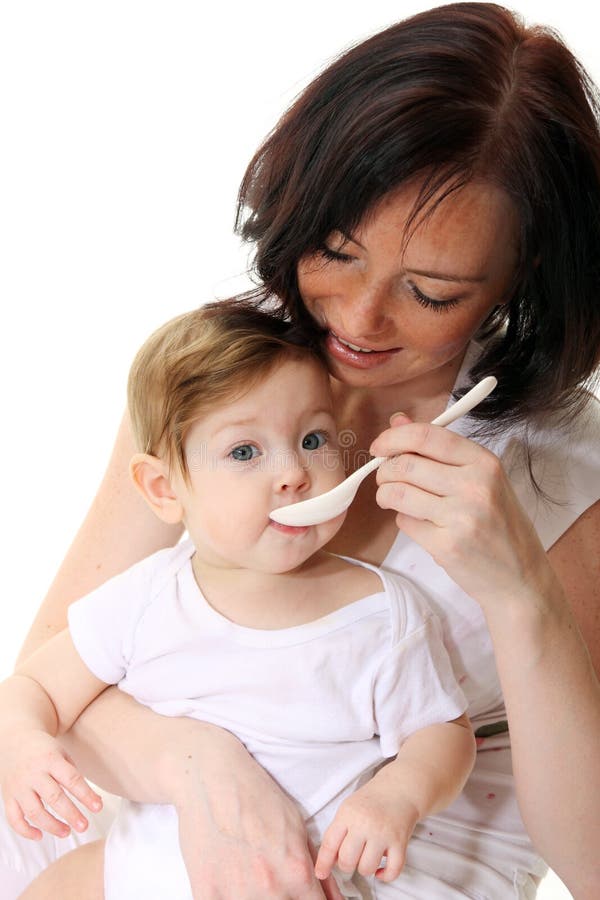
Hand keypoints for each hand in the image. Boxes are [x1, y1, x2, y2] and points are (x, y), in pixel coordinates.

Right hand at [0, 729, 102, 839]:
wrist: (14, 739)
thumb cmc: (44, 750)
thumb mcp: (62, 753)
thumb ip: (74, 775)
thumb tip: (92, 800)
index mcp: (50, 759)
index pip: (71, 779)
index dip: (86, 795)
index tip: (98, 807)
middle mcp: (33, 773)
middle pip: (54, 797)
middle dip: (70, 814)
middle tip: (84, 826)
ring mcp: (18, 786)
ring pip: (34, 811)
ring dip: (51, 826)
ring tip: (67, 832)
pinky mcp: (8, 796)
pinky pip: (14, 818)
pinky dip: (26, 831)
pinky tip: (40, 836)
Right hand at [171, 732, 343, 899]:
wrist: (212, 778)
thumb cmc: (256, 796)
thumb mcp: (297, 826)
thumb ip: (317, 868)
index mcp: (296, 873)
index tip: (305, 896)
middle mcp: (270, 889)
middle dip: (285, 898)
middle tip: (271, 876)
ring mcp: (237, 896)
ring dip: (256, 898)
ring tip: (247, 873)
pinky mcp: (206, 895)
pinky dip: (228, 897)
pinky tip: (228, 879)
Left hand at [315, 780, 418, 883]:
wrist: (400, 788)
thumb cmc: (371, 800)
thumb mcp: (349, 808)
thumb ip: (338, 831)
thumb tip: (331, 861)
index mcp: (348, 814)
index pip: (330, 843)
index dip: (323, 863)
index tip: (321, 874)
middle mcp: (364, 823)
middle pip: (347, 860)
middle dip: (346, 865)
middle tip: (352, 858)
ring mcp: (383, 834)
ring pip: (367, 868)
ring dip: (365, 869)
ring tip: (367, 858)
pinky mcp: (400, 842)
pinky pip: (392, 871)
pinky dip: (385, 876)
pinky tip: (381, 871)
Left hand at [370, 415, 552, 608]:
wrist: (521, 577)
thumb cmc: (500, 525)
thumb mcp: (480, 479)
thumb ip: (439, 450)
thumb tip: (398, 421)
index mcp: (484, 462)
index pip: (427, 436)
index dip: (394, 438)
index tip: (379, 447)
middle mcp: (475, 486)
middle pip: (405, 465)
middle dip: (384, 471)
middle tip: (387, 479)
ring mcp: (461, 517)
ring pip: (397, 493)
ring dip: (386, 495)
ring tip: (395, 500)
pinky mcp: (446, 545)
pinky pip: (404, 522)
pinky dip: (404, 521)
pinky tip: (422, 525)